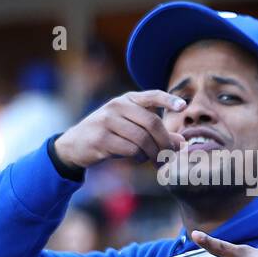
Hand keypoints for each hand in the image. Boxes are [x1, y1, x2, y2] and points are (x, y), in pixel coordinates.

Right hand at [54, 90, 186, 169]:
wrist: (74, 144)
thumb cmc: (109, 134)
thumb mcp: (130, 127)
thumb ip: (155, 132)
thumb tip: (182, 143)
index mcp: (127, 99)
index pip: (151, 95)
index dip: (168, 100)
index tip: (183, 107)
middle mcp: (117, 106)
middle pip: (152, 123)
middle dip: (165, 142)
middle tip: (170, 156)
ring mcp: (107, 121)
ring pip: (142, 139)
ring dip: (153, 154)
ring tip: (155, 161)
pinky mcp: (101, 139)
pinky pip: (130, 150)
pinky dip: (139, 158)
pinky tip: (137, 159)